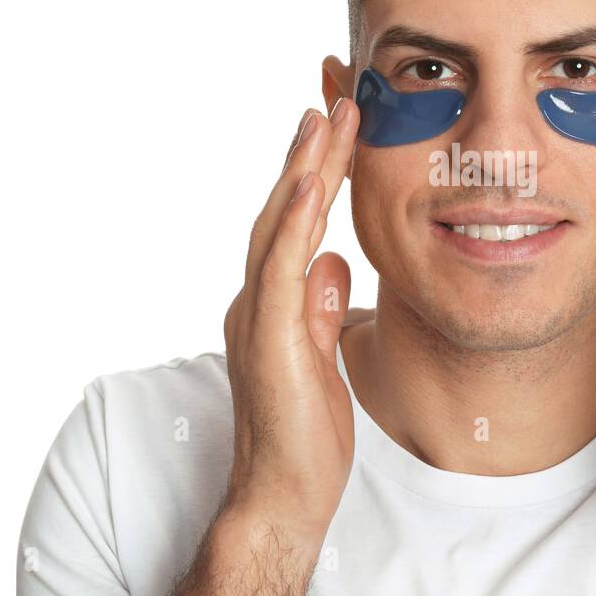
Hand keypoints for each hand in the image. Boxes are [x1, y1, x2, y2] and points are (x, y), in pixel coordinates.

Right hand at [221, 97, 361, 543]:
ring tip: (325, 119)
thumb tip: (333, 263)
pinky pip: (280, 270)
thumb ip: (322, 308)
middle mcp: (257, 300)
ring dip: (302, 171)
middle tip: (334, 99)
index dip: (316, 174)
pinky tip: (312, 186)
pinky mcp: (268, 340)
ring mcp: (257, 317)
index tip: (337, 128)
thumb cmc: (304, 435)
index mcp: (273, 303)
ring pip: (278, 228)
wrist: (282, 496)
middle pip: (284, 212)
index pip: (297, 224)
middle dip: (310, 154)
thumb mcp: (324, 358)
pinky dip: (294, 224)